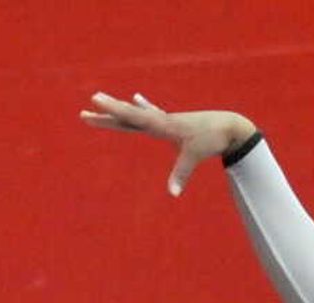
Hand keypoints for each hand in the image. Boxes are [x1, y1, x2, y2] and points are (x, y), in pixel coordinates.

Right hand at [79, 91, 256, 195]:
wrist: (228, 126)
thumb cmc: (211, 139)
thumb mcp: (194, 157)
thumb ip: (181, 174)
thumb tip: (173, 194)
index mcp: (161, 124)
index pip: (131, 117)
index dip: (112, 111)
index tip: (95, 103)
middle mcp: (159, 119)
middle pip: (127, 116)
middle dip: (106, 114)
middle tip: (84, 111)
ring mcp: (164, 119)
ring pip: (136, 113)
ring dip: (119, 109)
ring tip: (101, 100)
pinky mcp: (172, 122)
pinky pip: (152, 113)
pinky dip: (143, 107)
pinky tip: (137, 98)